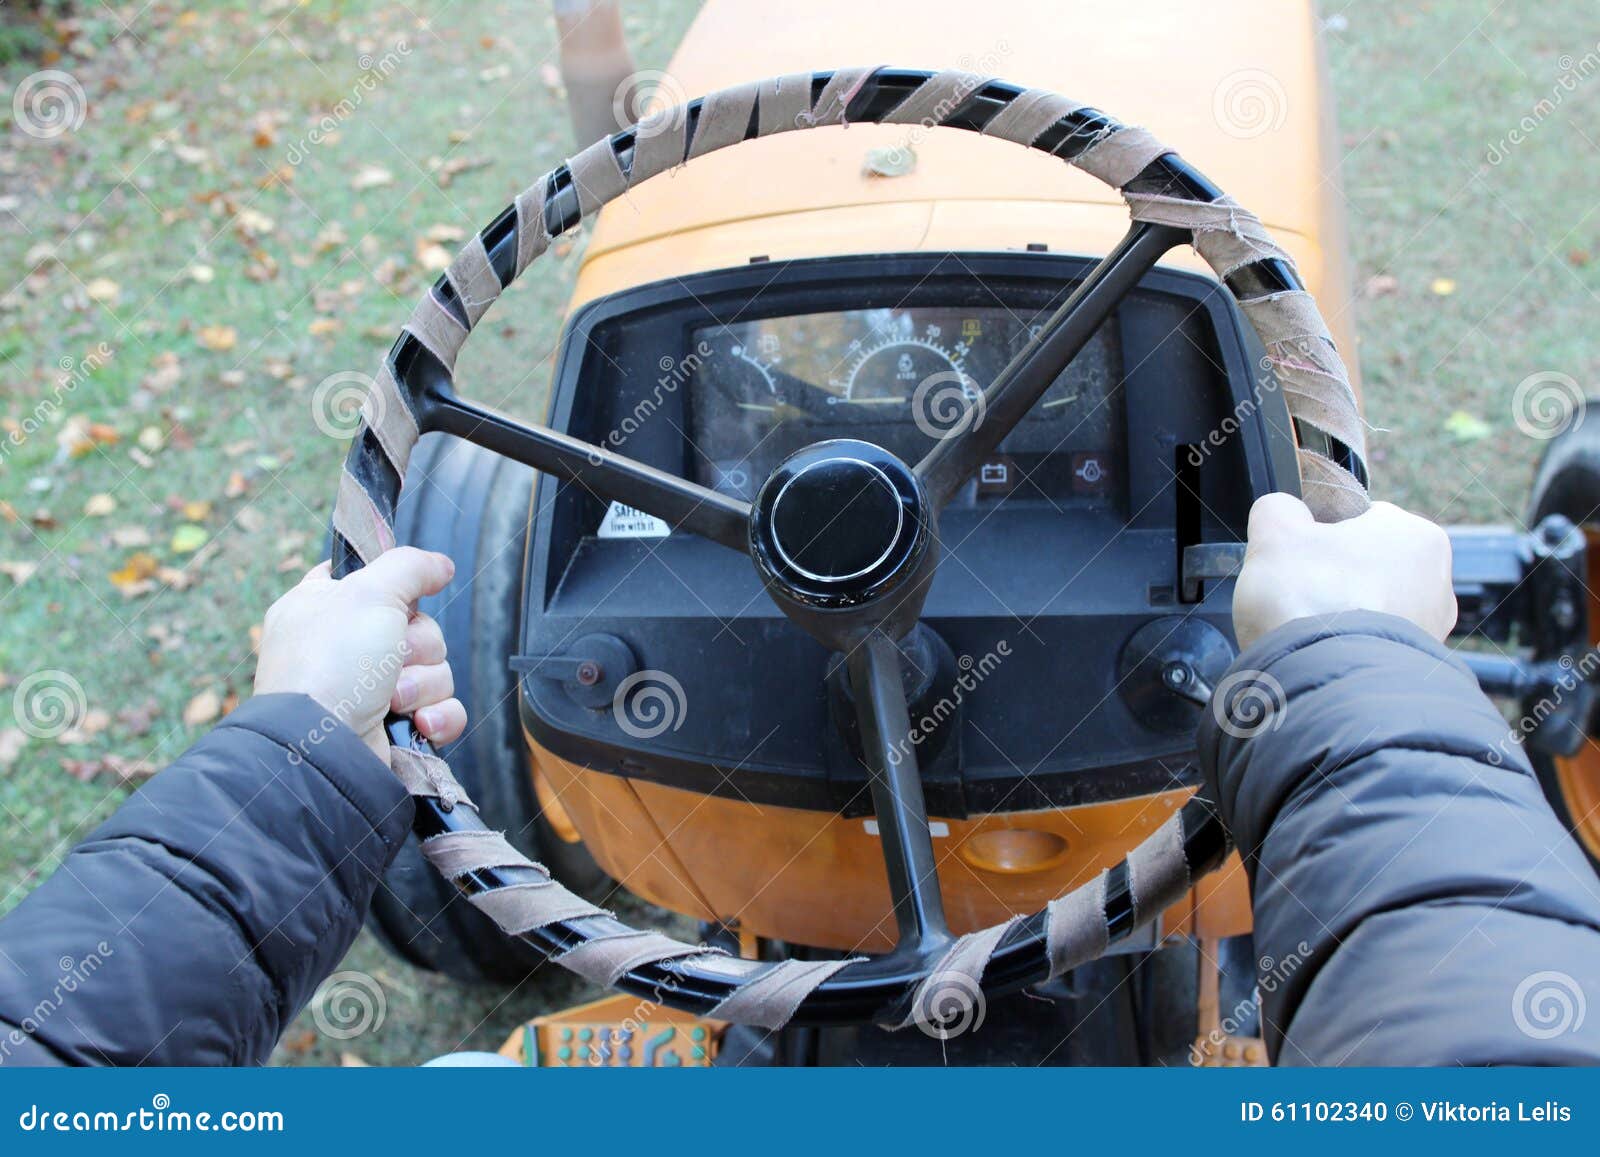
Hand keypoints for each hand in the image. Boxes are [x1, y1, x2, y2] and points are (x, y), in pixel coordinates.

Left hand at [254, 548, 466, 761]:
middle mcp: (345, 648)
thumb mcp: (369, 592)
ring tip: (395, 699)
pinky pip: (442, 709)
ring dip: (424, 684)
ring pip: (434, 670)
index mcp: (323, 608)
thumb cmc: (331, 663)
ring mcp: (368, 691)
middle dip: (419, 646)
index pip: (366, 581)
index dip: (391, 588)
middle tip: (395, 656)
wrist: (322, 747)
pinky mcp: (393, 727)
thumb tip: (442, 566)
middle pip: (419, 628)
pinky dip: (438, 716)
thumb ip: (410, 566)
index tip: (397, 597)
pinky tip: (419, 722)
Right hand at [1231, 494, 1455, 650]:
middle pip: (1366, 567)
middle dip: (1331, 578)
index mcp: (1417, 534)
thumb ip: (1277, 509)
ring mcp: (1431, 631)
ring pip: (1369, 609)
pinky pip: (1371, 647)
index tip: (1295, 557)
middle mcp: (1437, 582)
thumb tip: (1282, 512)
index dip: (1320, 535)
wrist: (1327, 681)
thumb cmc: (1309, 598)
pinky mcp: (1416, 669)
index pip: (1361, 520)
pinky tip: (1320, 656)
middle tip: (1296, 594)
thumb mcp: (1275, 532)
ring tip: (1304, 630)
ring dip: (1338, 616)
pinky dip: (1346, 649)